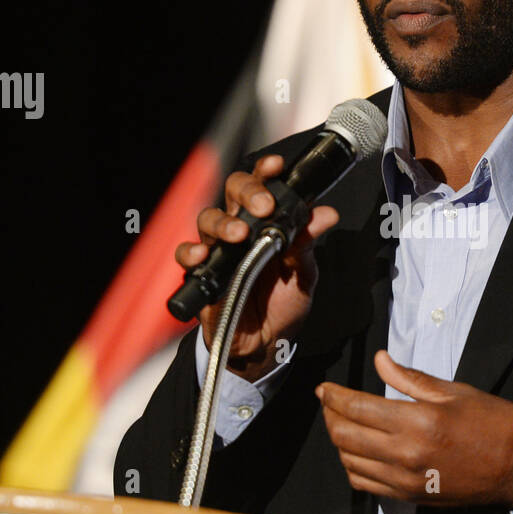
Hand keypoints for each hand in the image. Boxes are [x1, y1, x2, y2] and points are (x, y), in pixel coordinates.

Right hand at [175, 154, 339, 380]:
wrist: (266, 346)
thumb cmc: (283, 306)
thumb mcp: (304, 275)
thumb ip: (308, 245)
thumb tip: (325, 215)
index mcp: (267, 224)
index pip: (263, 187)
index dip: (266, 172)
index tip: (276, 167)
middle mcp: (240, 230)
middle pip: (233, 193)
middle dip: (248, 191)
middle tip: (265, 205)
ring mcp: (220, 251)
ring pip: (208, 218)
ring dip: (223, 222)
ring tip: (240, 234)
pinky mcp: (203, 275)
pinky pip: (187, 256)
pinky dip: (192, 253)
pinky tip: (205, 256)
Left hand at [315, 350, 512, 511]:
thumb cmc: (493, 423)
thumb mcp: (455, 392)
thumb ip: (410, 379)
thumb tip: (380, 360)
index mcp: (418, 422)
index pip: (358, 408)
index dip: (334, 396)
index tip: (324, 388)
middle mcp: (406, 454)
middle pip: (345, 436)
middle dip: (330, 416)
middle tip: (329, 402)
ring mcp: (406, 480)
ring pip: (350, 461)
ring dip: (339, 441)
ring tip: (343, 424)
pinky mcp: (410, 496)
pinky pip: (365, 484)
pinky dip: (353, 466)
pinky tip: (358, 452)